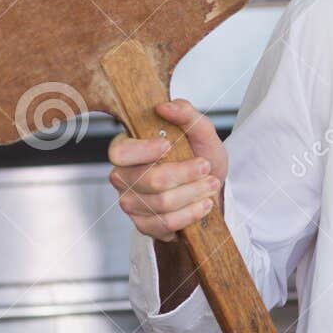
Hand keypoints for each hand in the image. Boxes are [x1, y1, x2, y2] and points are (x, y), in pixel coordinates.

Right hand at [109, 99, 227, 241]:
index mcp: (127, 149)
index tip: (168, 146)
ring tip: (211, 185)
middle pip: (150, 180)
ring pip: (162, 203)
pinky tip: (203, 205)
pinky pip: (166, 224)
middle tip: (207, 168)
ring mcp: (130, 203)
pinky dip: (191, 214)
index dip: (143, 150)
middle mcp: (122, 176)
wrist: (210, 189)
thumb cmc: (199, 156)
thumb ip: (187, 115)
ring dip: (194, 194)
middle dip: (186, 174)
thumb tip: (165, 107)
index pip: (121, 152)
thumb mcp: (201, 132)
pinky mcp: (143, 225)